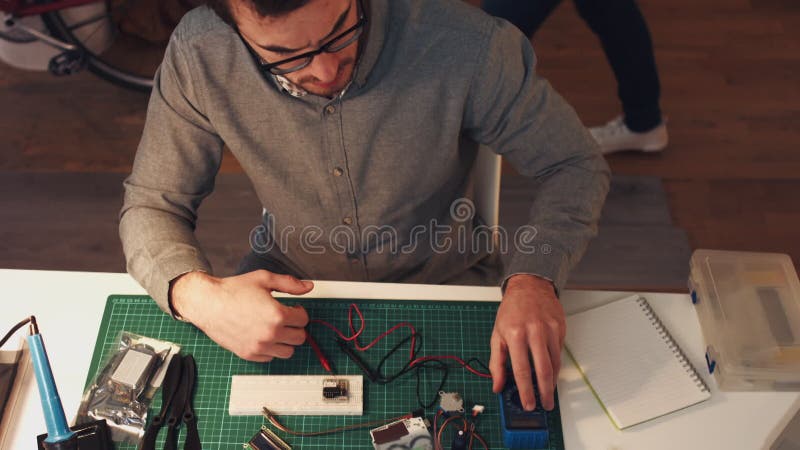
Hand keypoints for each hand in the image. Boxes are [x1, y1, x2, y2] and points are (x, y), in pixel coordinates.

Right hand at [170, 270, 312, 361]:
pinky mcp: (249, 354)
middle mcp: (270, 334)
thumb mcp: (264, 279)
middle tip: (285, 318)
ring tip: (275, 328)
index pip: (304, 320)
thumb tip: (308, 287)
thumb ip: (289, 284)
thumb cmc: (233, 290)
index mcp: (277, 315)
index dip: (299, 311)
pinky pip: (271, 357)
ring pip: (288, 352)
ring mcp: (260, 346)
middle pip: (300, 337)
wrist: (208, 303)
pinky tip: (263, 335)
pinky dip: (271, 348)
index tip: (292, 308)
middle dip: (295, 326)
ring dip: (286, 340)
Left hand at [489, 274, 564, 410]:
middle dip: (544, 392)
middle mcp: (534, 332)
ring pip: (555, 364)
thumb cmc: (512, 310)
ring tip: (548, 393)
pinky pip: (559, 353)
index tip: (527, 403)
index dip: (525, 391)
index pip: (521, 370)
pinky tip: (551, 374)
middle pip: (543, 370)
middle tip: (544, 404)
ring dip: (552, 382)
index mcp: (515, 334)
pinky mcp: (560, 328)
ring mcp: (549, 330)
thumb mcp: (497, 334)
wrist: (529, 286)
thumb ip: (496, 362)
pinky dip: (556, 366)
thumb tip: (497, 385)